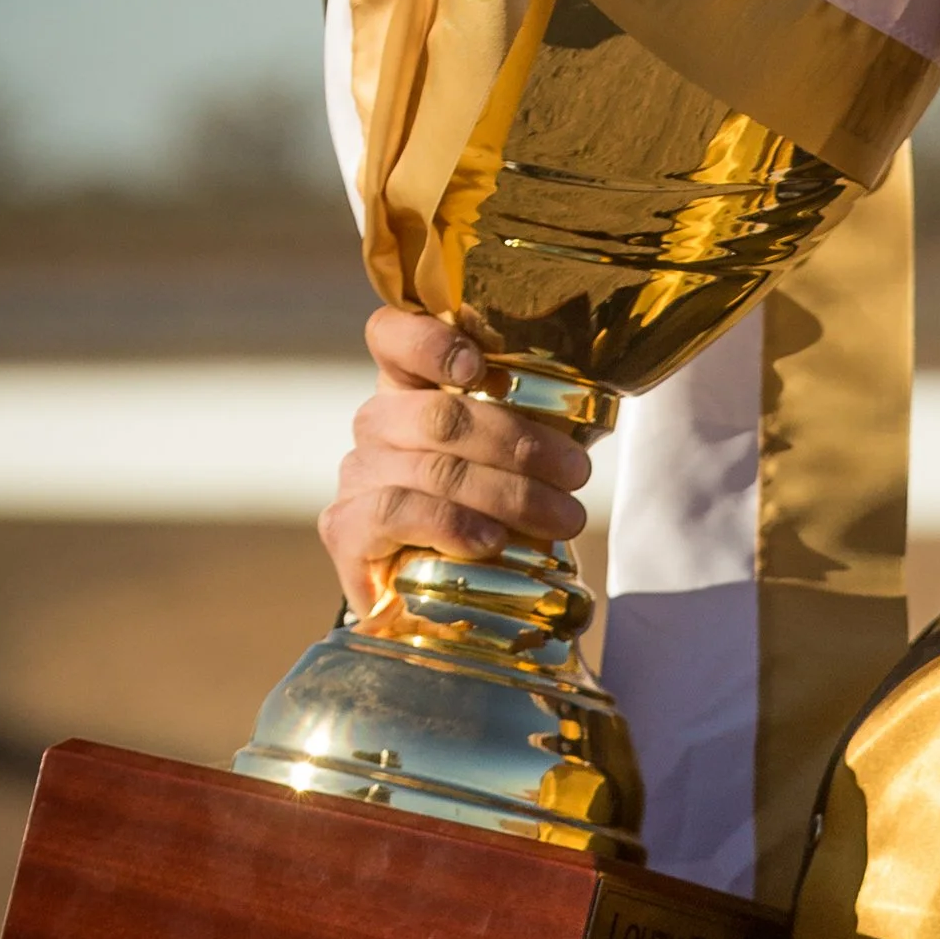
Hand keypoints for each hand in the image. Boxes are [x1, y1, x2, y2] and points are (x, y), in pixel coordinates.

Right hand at [320, 306, 590, 617]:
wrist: (457, 601)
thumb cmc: (496, 515)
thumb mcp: (522, 459)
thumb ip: (538, 421)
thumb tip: (593, 406)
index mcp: (411, 388)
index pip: (393, 337)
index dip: (429, 341)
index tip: (478, 365)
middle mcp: (377, 425)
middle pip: (437, 414)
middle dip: (518, 443)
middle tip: (576, 472)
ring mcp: (357, 476)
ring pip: (433, 469)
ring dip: (510, 493)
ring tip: (563, 517)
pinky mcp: (346, 530)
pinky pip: (395, 513)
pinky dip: (451, 524)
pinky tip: (490, 541)